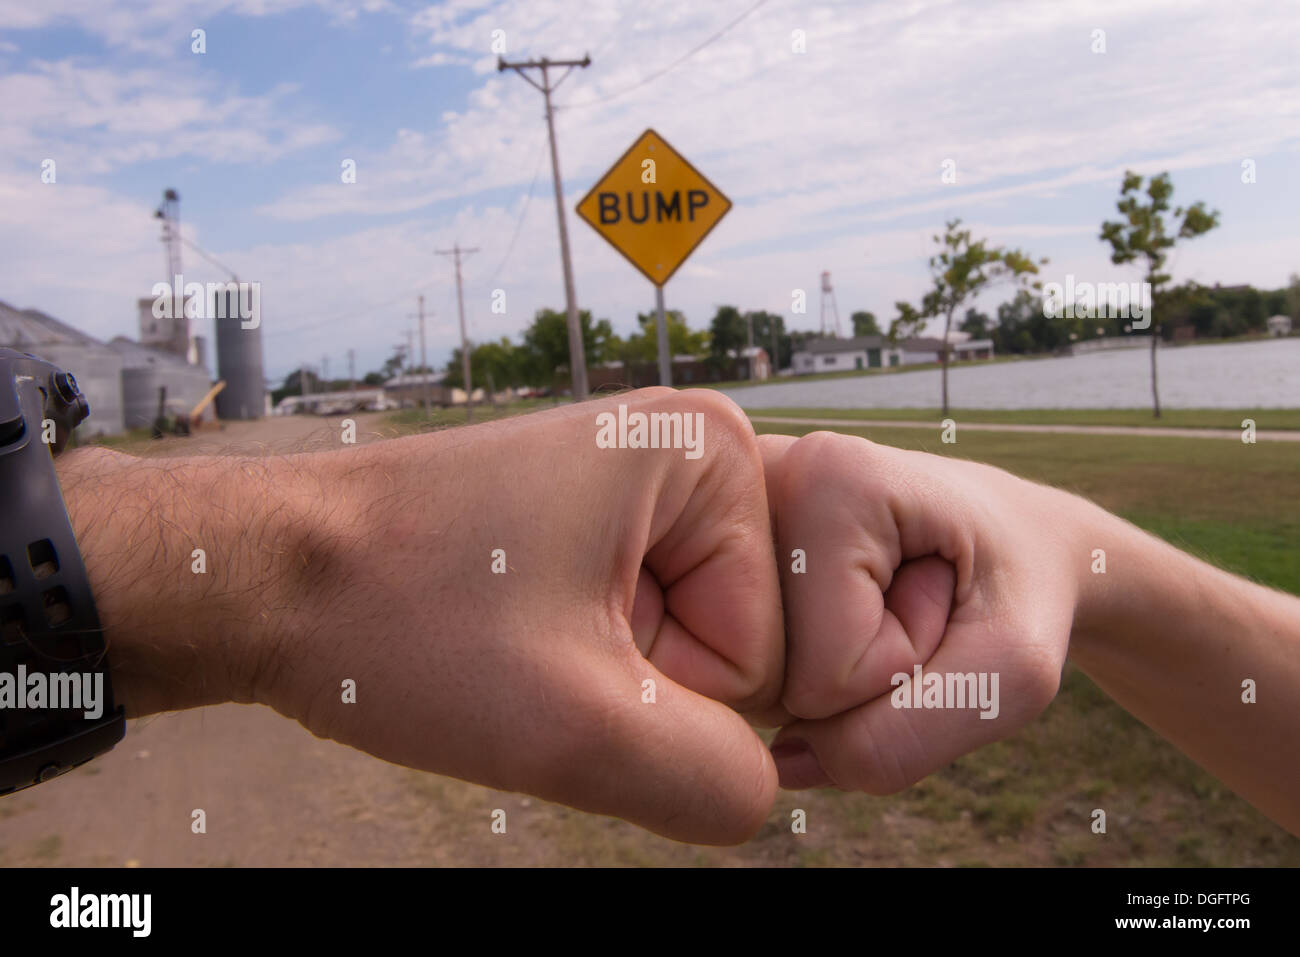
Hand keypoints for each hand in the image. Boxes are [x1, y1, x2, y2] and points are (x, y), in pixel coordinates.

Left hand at [60, 388, 785, 843]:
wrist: (270, 577)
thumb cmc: (401, 623)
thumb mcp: (576, 729)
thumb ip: (719, 781)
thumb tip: (762, 788)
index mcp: (711, 452)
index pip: (770, 653)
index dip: (663, 690)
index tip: (555, 647)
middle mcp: (691, 453)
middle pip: (746, 645)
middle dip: (646, 687)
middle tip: (535, 651)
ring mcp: (647, 485)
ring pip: (695, 654)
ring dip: (615, 686)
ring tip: (520, 643)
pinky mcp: (606, 521)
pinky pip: (651, 636)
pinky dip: (593, 671)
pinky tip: (516, 641)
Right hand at [758, 430, 1093, 791]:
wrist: (1014, 541)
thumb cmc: (1018, 595)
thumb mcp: (1011, 678)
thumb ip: (905, 739)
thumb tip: (780, 765)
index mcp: (824, 477)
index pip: (821, 676)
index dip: (899, 666)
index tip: (938, 597)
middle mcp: (752, 479)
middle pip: (771, 678)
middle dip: (858, 673)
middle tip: (911, 599)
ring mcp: (723, 514)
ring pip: (751, 679)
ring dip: (830, 673)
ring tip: (880, 598)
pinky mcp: (714, 547)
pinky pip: (741, 668)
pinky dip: (801, 666)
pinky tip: (833, 607)